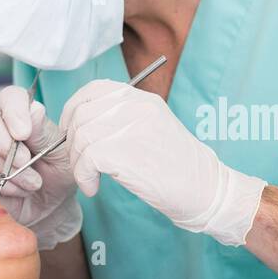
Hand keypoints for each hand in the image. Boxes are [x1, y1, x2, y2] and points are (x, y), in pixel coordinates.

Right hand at [0, 85, 81, 248]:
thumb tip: (34, 109)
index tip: (24, 133)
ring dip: (13, 171)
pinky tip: (21, 190)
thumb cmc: (58, 171)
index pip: (10, 97)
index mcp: (21, 112)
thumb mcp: (60, 151)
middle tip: (27, 160)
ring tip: (34, 182)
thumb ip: (44, 131)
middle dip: (6, 143)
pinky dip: (6, 186)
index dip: (14, 111)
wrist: (53, 203)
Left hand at [61, 80, 265, 245]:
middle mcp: (136, 107)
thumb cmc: (180, 168)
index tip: (72, 130)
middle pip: (82, 113)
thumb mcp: (154, 129)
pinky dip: (84, 177)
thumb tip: (84, 124)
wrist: (205, 189)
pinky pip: (85, 159)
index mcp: (143, 99)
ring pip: (81, 137)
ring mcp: (130, 127)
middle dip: (73, 142)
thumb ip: (125, 120)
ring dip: (78, 163)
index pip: (95, 89)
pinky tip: (94, 188)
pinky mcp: (123, 152)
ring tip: (91, 179)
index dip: (75, 107)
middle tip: (82, 163)